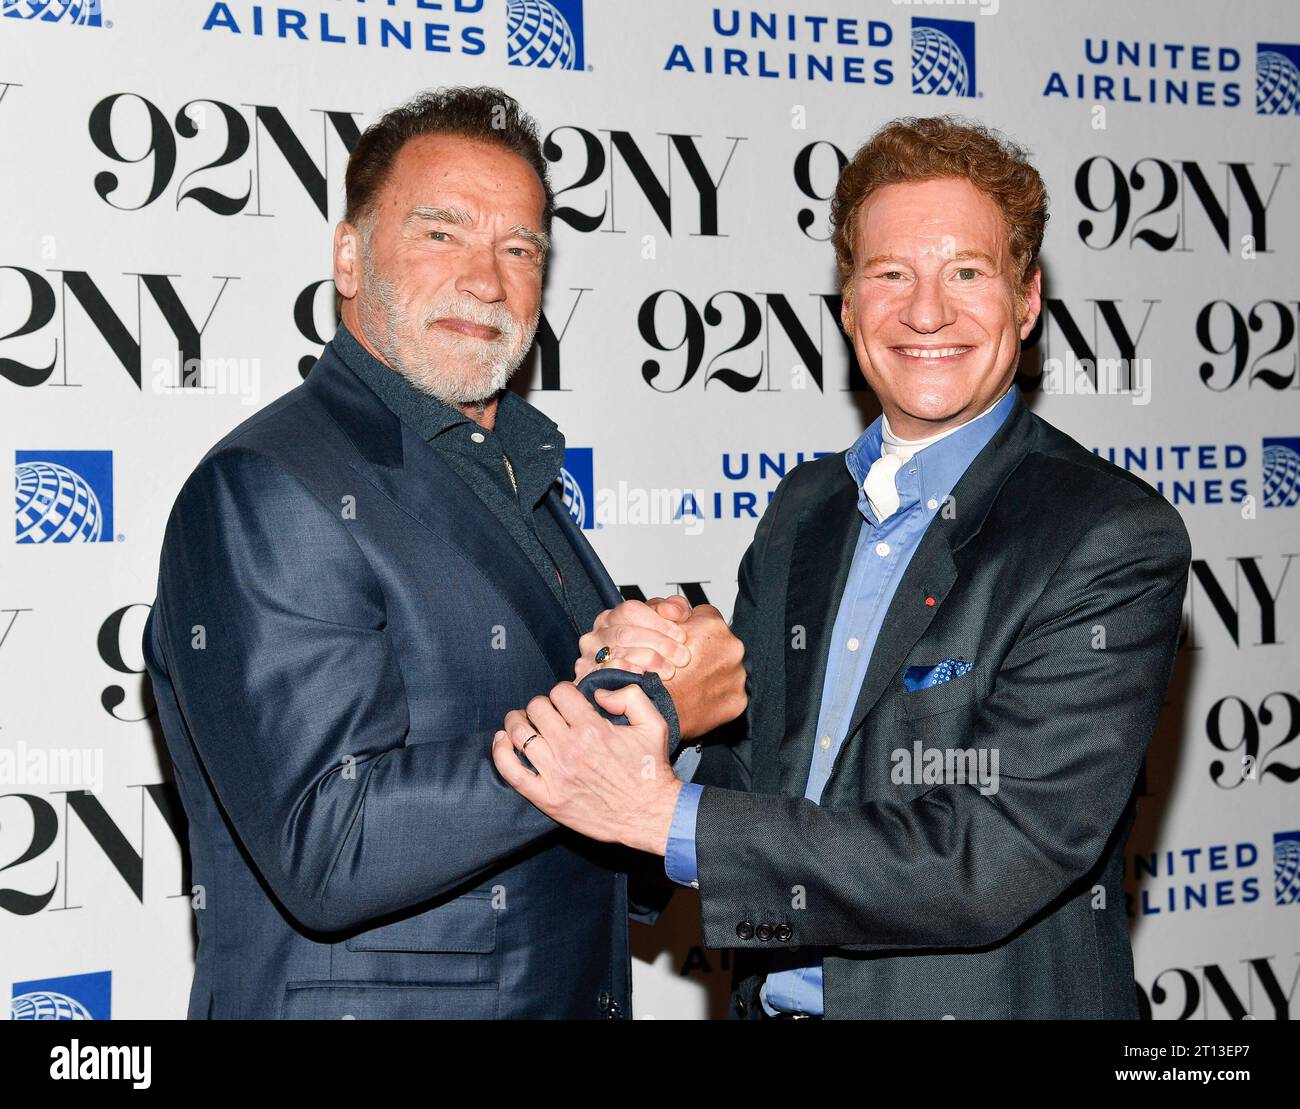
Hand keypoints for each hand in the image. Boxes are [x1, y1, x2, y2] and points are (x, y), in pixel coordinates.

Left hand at [492, 682, 681, 855]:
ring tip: (523, 722)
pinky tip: (503, 740)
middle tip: (547, 713)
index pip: (560, 692)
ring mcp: (556, 774)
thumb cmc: (650, 769)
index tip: (567, 701)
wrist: (649, 815)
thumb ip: (630, 696)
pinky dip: (500, 751)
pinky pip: (511, 770)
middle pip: (536, 708)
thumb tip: (599, 693)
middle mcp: (570, 748)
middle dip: (541, 705)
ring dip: (517, 722)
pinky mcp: (547, 797)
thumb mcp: (653, 724)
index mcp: (592, 728)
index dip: (563, 692)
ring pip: (519, 733)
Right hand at [575, 596, 692, 679]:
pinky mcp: (588, 681)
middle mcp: (597, 636)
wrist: (657, 696)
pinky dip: (628, 673)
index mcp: (612, 618)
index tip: (681, 635)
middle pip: (625, 633)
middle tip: (681, 655)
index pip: (631, 611)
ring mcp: (589, 658)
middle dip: (658, 643)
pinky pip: (607, 674)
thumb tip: (670, 610)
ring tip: (669, 670)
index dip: (658, 622)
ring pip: (617, 653)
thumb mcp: (670, 627)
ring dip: (648, 660)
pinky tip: (644, 676)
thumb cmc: (659, 657)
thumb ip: (676, 609)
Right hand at [661, 604, 746, 739]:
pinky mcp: (739, 699)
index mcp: (712, 625)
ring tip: (692, 682)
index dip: (693, 628)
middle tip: (687, 665)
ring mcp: (738, 675)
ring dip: (713, 672)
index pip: (707, 616)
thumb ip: (674, 616)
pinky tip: (700, 697)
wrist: (655, 712)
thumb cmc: (653, 674)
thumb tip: (680, 612)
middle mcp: (731, 647)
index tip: (685, 641)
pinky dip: (718, 694)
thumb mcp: (656, 630)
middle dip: (706, 651)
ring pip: (726, 666)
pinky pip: (730, 692)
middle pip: (720, 642)